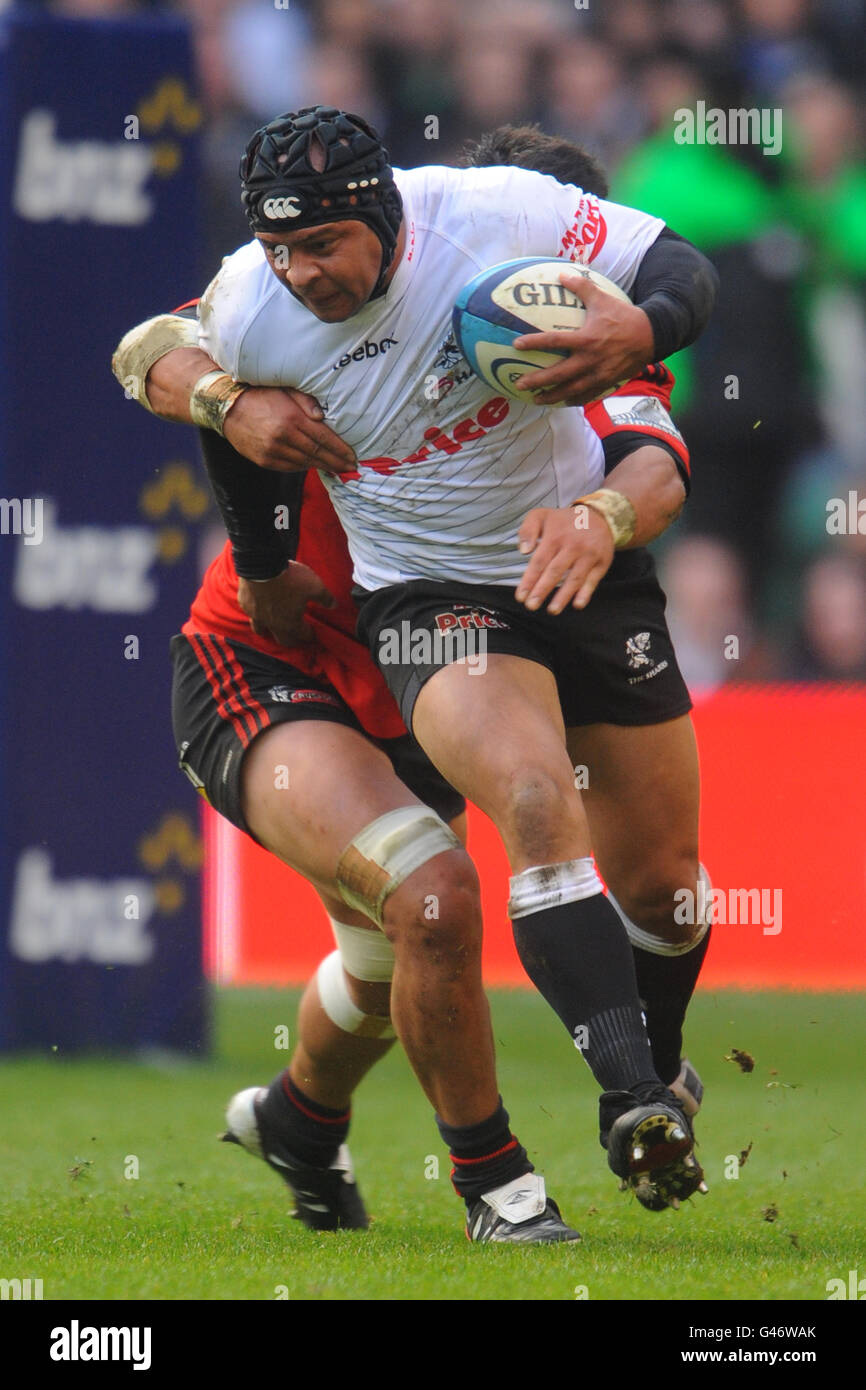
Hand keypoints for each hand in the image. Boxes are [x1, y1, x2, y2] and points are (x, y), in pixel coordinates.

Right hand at [224, 386, 355, 474]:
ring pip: (304, 463)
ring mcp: (272, 451)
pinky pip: (290, 467)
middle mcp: (283, 437)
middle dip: (336, 462)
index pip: (324, 438)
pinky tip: (313, 465)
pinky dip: (304, 467)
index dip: (341, 450)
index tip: (353, 457)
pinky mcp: (264, 460)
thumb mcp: (285, 388)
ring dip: (322, 466)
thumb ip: (306, 401)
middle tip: (349, 467)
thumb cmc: (261, 393)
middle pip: (317, 454)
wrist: (227, 406)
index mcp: (291, 418)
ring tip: (335, 467)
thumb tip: (323, 418)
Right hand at [237, 563, 336, 645]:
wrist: (262, 566)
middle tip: (296, 637)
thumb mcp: (315, 587)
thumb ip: (325, 598)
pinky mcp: (245, 604)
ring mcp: (257, 615)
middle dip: (291, 639)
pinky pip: (250, 614)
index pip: (304, 635)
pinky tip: (257, 608)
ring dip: (268, 631)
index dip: (310, 635)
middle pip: (283, 640)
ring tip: (271, 629)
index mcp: (292, 623)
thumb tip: (334, 605)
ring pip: (261, 630)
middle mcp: (273, 624)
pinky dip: (255, 613)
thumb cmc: (290, 579)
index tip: (313, 635)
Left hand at [512, 271, 654, 405]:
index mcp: (586, 339)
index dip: (534, 343)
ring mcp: (598, 374)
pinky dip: (573, 400)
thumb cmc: (624, 316)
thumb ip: (581, 286)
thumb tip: (561, 274)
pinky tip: (562, 402)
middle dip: (537, 380)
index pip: (554, 341)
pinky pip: (587, 395)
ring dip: (552, 396)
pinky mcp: (606, 382)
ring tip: (536, 400)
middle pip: (558, 374)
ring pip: (570, 390)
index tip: (517, 345)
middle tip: (520, 384)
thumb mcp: (602, 298)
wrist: (651, 335)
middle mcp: (590, 360)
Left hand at [515, 506, 613, 613]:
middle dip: (542, 590)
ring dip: (563, 596)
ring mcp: (588, 555)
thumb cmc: (563, 522)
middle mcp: (573, 546)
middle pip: (555, 571)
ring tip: (552, 610)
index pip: (539, 562)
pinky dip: (586, 593)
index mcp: (555, 536)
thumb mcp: (541, 516)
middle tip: (531, 606)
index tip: (520, 597)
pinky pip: (593, 580)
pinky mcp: (602, 562)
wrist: (599, 517)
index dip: (529, 580)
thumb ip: (527, 530)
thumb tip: (524, 551)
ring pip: (574, 578)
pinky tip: (577, 604)